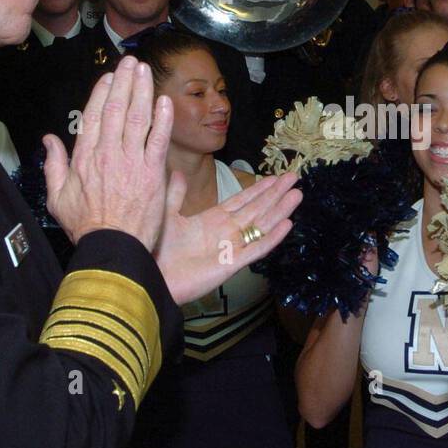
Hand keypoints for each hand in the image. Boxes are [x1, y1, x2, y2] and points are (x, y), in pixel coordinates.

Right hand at [43, 56, 170, 249]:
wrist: (111, 246)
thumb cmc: (86, 226)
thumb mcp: (57, 197)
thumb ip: (53, 165)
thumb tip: (48, 140)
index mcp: (84, 157)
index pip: (94, 116)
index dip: (103, 92)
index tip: (110, 77)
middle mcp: (107, 153)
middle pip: (117, 109)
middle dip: (125, 82)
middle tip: (132, 62)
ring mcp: (131, 161)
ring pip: (137, 117)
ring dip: (143, 91)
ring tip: (147, 71)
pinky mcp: (152, 172)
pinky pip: (158, 139)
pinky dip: (162, 119)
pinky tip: (164, 101)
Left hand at [155, 171, 301, 305]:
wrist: (150, 276)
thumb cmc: (156, 250)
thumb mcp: (167, 214)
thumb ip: (176, 194)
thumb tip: (178, 171)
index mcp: (212, 221)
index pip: (242, 201)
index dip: (259, 189)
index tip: (275, 177)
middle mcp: (226, 233)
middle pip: (257, 209)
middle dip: (276, 194)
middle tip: (294, 177)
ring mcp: (231, 248)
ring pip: (262, 225)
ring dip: (280, 210)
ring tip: (297, 195)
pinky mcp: (232, 264)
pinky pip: (256, 249)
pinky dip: (271, 237)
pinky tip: (287, 224)